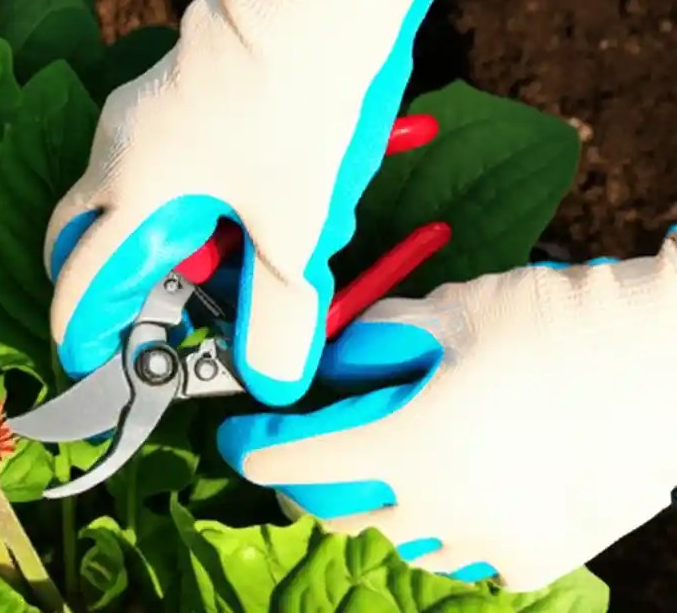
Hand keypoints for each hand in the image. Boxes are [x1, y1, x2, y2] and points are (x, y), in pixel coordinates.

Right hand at [44, 0, 494, 405]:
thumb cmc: (298, 107)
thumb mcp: (295, 228)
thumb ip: (282, 313)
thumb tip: (276, 379)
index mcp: (130, 190)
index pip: (78, 277)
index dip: (79, 329)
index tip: (86, 363)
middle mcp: (119, 148)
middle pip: (78, 229)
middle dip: (96, 278)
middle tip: (135, 316)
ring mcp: (142, 109)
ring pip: (121, 190)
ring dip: (150, 237)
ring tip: (215, 266)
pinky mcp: (174, 86)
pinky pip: (156, 157)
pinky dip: (179, 196)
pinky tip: (242, 205)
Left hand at [217, 237, 676, 590]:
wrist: (673, 361)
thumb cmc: (561, 325)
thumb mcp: (450, 313)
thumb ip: (375, 339)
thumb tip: (331, 358)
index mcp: (407, 447)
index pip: (298, 462)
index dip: (256, 447)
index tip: (238, 437)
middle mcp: (439, 509)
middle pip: (338, 509)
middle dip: (311, 478)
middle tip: (311, 446)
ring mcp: (487, 542)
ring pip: (398, 535)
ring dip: (378, 502)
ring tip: (391, 459)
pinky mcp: (529, 559)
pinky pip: (458, 551)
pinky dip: (440, 522)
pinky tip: (455, 486)